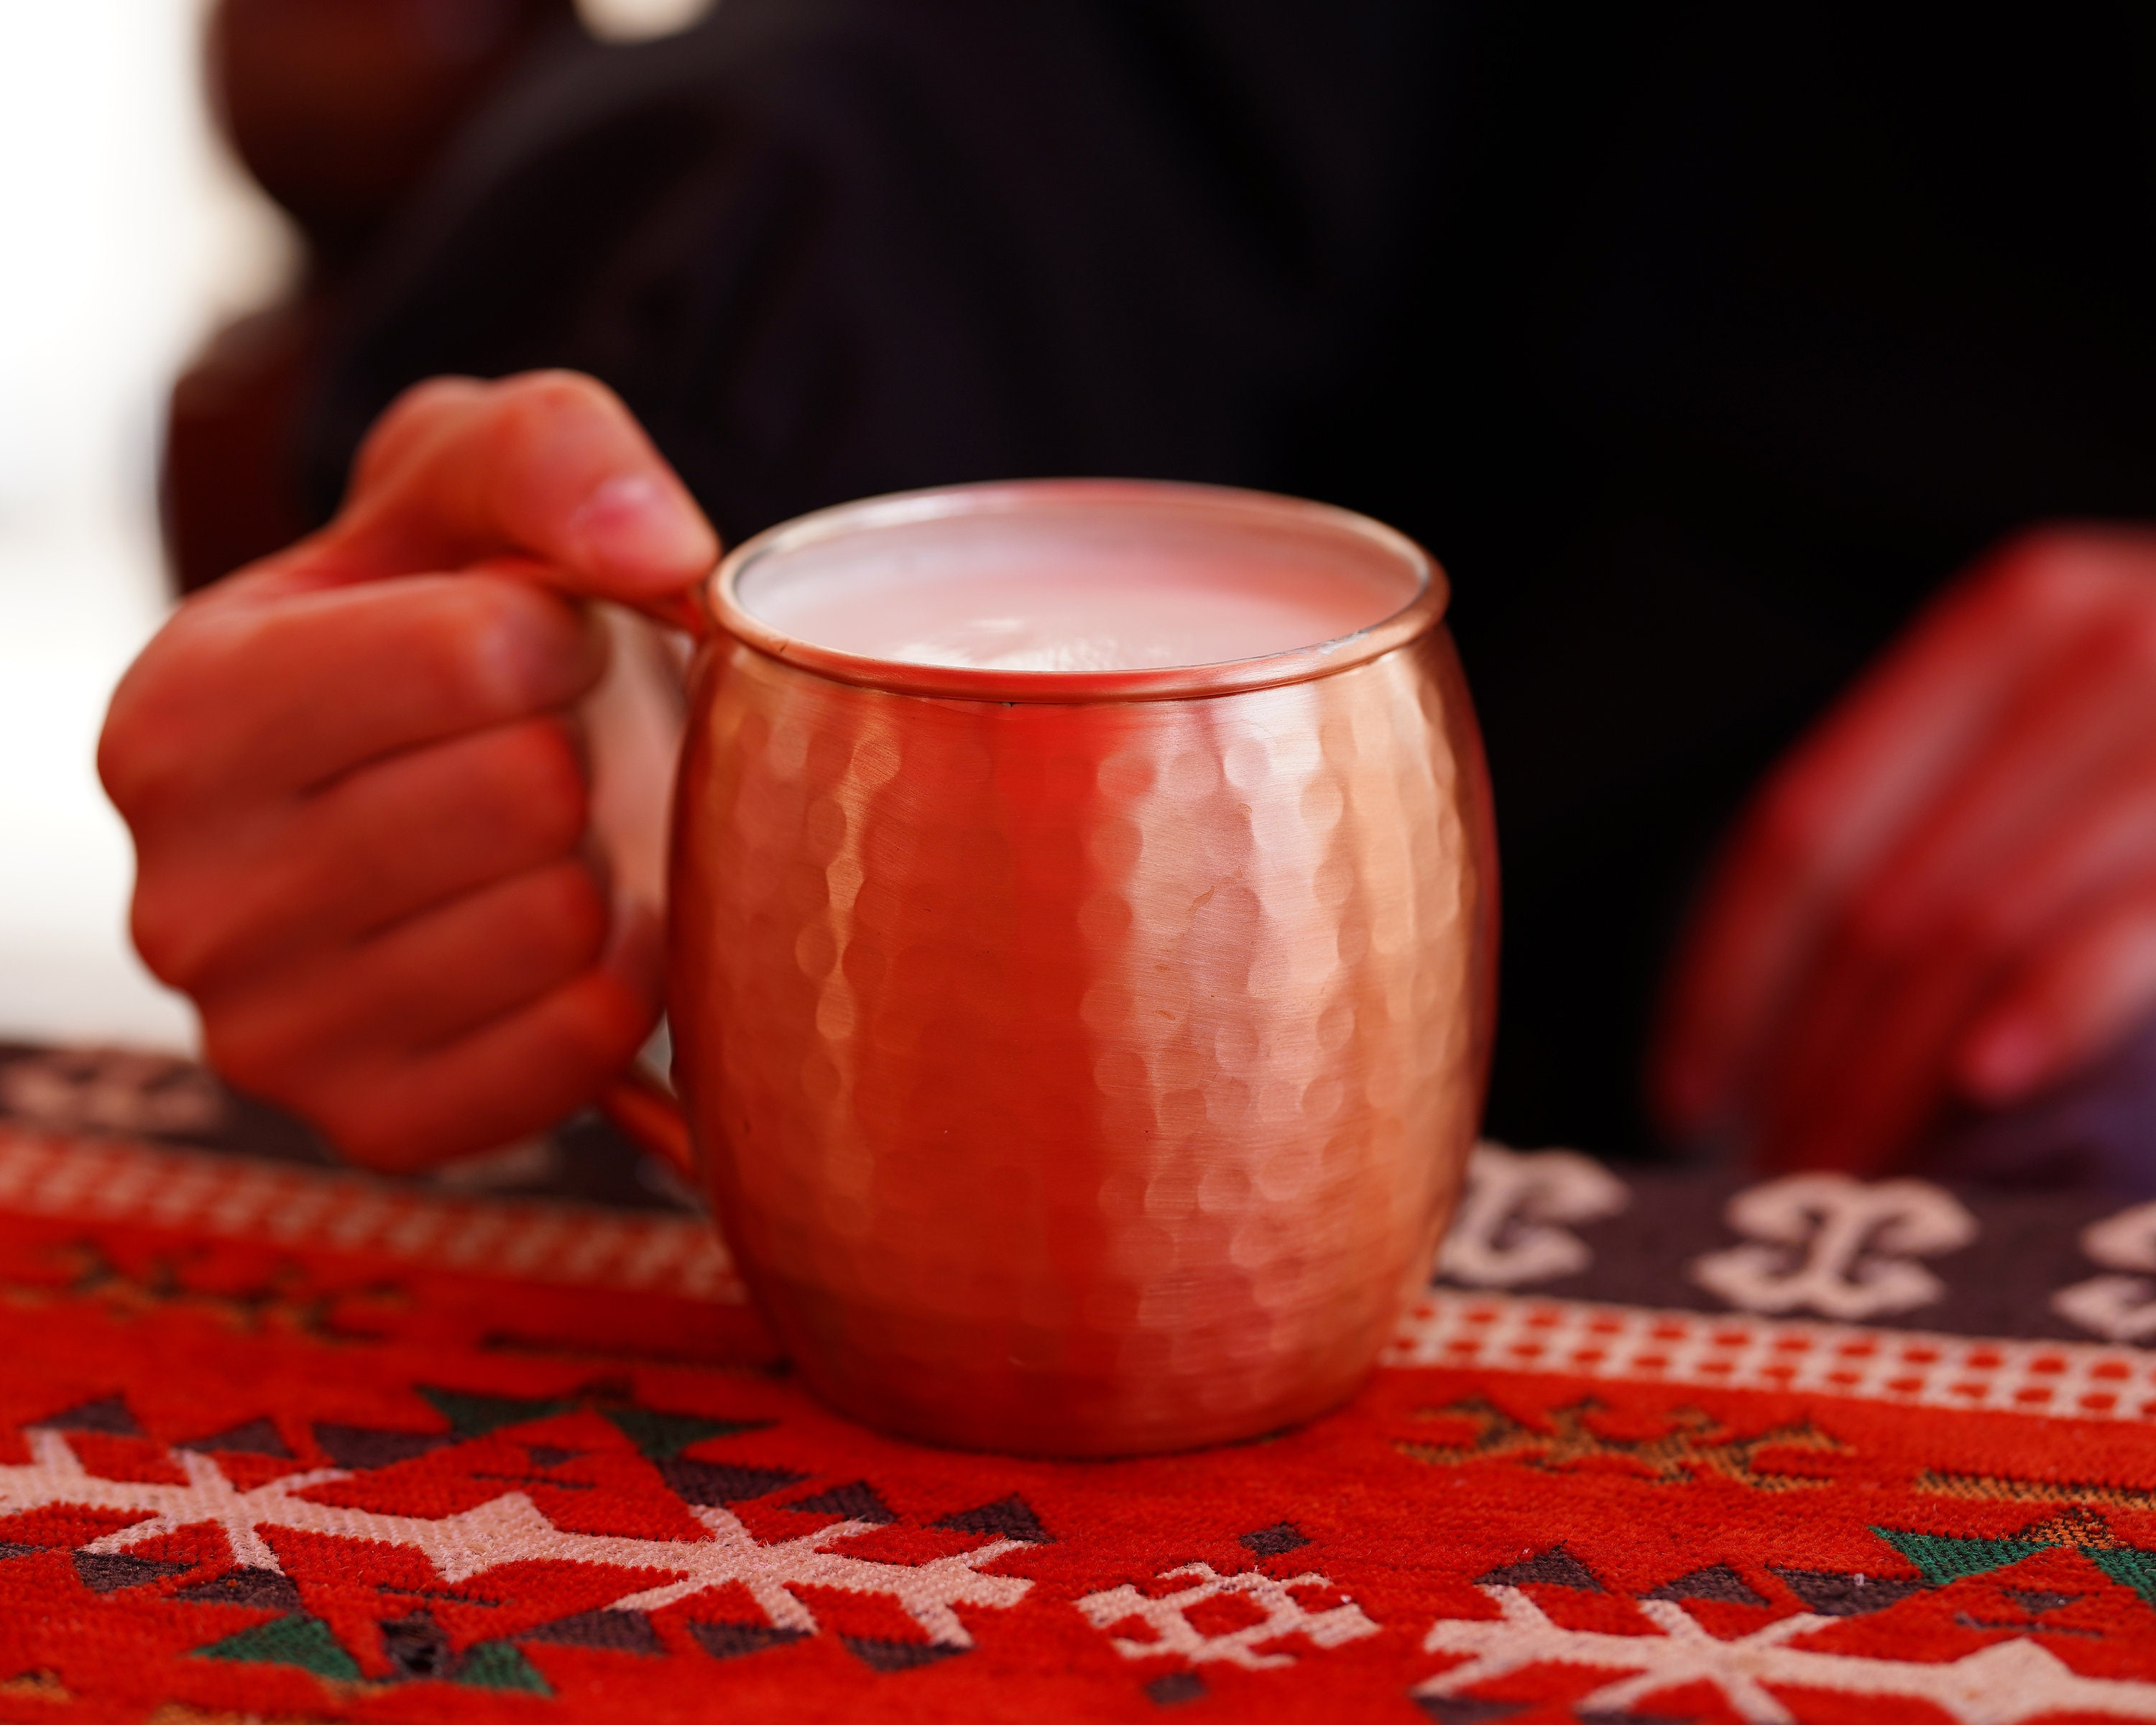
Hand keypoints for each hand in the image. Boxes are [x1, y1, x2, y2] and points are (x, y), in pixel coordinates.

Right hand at [99, 372, 717, 1169]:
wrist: (482, 793)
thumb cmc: (471, 632)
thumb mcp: (478, 485)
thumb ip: (553, 452)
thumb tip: (657, 550)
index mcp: (176, 718)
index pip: (477, 657)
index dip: (559, 634)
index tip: (526, 647)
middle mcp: (182, 897)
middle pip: (527, 796)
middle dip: (577, 753)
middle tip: (538, 755)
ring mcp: (267, 1037)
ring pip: (558, 922)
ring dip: (598, 866)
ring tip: (540, 843)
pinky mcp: (376, 1128)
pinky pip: (578, 1044)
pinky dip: (615, 979)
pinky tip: (561, 937)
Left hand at [1653, 527, 2155, 1173]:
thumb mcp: (2085, 749)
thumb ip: (1963, 836)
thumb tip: (1783, 1031)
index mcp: (2009, 627)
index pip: (1799, 826)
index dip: (1724, 975)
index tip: (1682, 1093)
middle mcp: (2096, 640)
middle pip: (1879, 898)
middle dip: (1816, 1062)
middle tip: (1784, 1184)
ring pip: (1972, 924)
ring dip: (1896, 1077)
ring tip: (1855, 1184)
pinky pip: (2126, 917)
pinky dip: (2050, 1002)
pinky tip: (1984, 1085)